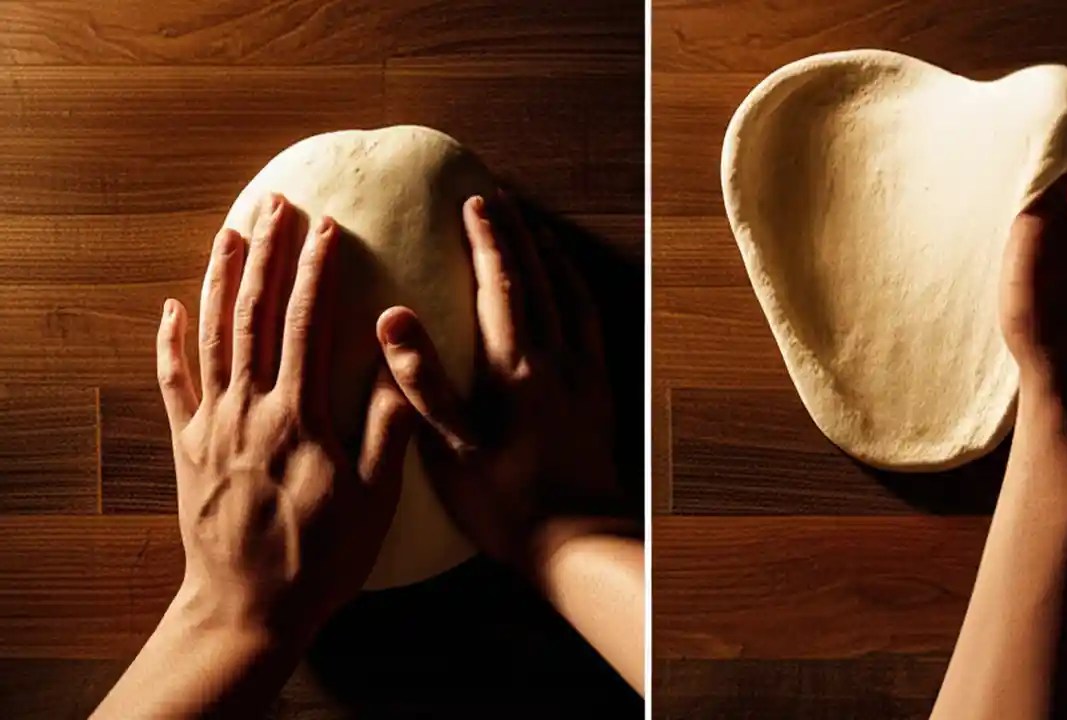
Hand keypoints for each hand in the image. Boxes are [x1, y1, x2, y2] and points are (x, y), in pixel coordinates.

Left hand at [155, 194, 413, 642]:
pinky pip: (174, 383)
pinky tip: (172, 306)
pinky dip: (170, 341)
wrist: (249, 608)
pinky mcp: (187, 447)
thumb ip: (387, 429)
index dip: (318, 272)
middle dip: (268, 254)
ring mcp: (212, 426)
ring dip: (222, 279)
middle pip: (256, 315)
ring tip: (231, 231)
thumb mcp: (374, 499)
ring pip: (213, 336)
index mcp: (299, 418)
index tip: (330, 228)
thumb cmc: (322, 557)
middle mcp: (250, 410)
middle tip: (278, 204)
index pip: (309, 325)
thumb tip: (399, 365)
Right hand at [375, 193, 620, 579]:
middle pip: (538, 279)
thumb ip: (423, 382)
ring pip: (569, 297)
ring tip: (536, 230)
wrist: (577, 540)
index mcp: (515, 369)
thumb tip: (393, 318)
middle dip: (517, 235)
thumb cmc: (505, 503)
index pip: (500, 285)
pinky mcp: (601, 394)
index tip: (474, 202)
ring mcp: (584, 375)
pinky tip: (571, 291)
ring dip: (551, 257)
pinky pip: (591, 326)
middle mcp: (555, 360)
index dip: (486, 240)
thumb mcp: (450, 450)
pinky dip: (579, 295)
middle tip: (501, 199)